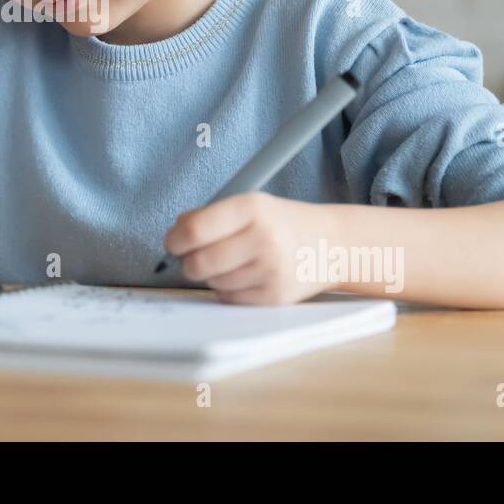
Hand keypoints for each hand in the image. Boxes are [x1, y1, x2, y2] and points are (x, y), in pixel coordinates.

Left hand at [163, 192, 339, 304]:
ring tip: (229, 262)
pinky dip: (228, 289)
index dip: (175, 240)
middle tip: (191, 257)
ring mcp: (271, 270)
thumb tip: (175, 233)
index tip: (173, 242)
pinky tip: (242, 275)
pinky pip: (229, 298)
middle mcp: (263, 238)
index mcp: (252, 208)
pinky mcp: (275, 296)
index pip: (195, 230)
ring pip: (212, 282)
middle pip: (198, 263)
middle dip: (188, 262)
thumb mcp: (249, 205)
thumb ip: (208, 216)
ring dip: (210, 275)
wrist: (330, 245)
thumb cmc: (280, 223)